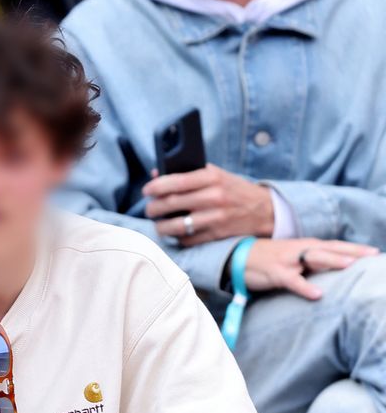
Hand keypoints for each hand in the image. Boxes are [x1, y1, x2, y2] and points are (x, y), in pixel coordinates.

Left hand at [144, 165, 274, 244]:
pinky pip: (188, 239)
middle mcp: (214, 197)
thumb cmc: (234, 190)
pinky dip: (178, 237)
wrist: (266, 210)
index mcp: (212, 178)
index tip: (147, 190)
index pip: (176, 181)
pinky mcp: (217, 235)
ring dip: (161, 226)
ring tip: (158, 223)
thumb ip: (189, 173)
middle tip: (149, 209)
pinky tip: (175, 233)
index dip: (155, 186)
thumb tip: (156, 173)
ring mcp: (215, 218)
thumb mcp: (216, 175)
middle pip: (171, 204)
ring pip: (176, 225)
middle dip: (153, 208)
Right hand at [242, 238, 378, 299]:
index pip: (336, 246)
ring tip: (350, 265)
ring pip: (314, 259)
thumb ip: (315, 262)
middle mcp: (300, 250)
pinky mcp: (276, 273)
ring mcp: (288, 261)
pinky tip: (318, 294)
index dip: (355, 248)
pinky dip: (305, 287)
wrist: (239, 258)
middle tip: (373, 255)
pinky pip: (293, 281)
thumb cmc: (270, 260)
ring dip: (332, 261)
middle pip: (330, 249)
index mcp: (307, 246)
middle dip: (352, 252)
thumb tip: (338, 269)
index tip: (376, 252)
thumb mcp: (295, 258)